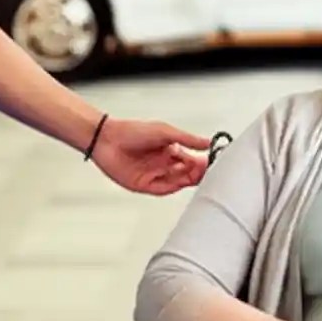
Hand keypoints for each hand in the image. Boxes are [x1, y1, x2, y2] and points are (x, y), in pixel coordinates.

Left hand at [89, 118, 210, 194]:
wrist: (106, 139)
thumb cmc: (132, 131)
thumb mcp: (165, 132)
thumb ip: (187, 139)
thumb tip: (207, 143)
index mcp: (170, 150)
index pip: (192, 160)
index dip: (203, 162)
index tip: (215, 161)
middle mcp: (164, 164)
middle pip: (187, 173)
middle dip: (199, 173)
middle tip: (209, 171)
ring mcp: (154, 175)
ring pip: (177, 181)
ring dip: (188, 180)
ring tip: (198, 175)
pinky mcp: (144, 185)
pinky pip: (162, 189)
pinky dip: (173, 187)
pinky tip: (181, 183)